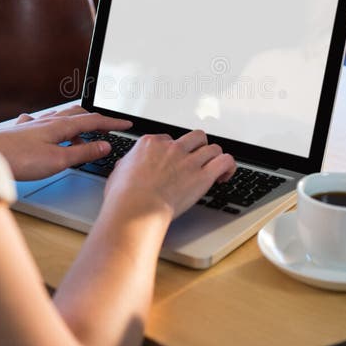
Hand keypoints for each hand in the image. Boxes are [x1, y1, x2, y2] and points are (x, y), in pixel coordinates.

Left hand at [0, 105, 132, 180]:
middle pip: (78, 115)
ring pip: (61, 118)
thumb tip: (104, 146)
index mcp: (61, 126)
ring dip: (76, 125)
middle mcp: (48, 121)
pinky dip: (52, 127)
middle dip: (95, 120)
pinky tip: (45, 129)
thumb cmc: (19, 159)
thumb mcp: (59, 160)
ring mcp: (34, 125)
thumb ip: (83, 153)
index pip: (94, 121)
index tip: (127, 123)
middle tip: (107, 128)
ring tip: (82, 138)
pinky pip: (42, 124)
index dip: (113, 123)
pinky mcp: (22, 132)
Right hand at [103, 130, 235, 221]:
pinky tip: (225, 175)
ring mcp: (188, 161)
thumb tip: (124, 167)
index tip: (174, 161)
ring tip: (213, 167)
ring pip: (212, 147)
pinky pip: (224, 161)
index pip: (169, 139)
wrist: (136, 208)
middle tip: (196, 158)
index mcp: (151, 144)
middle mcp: (172, 148)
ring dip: (214, 156)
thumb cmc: (124, 195)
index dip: (172, 151)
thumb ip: (125, 166)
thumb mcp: (117, 173)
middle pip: (194, 137)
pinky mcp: (202, 176)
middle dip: (197, 147)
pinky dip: (228, 166)